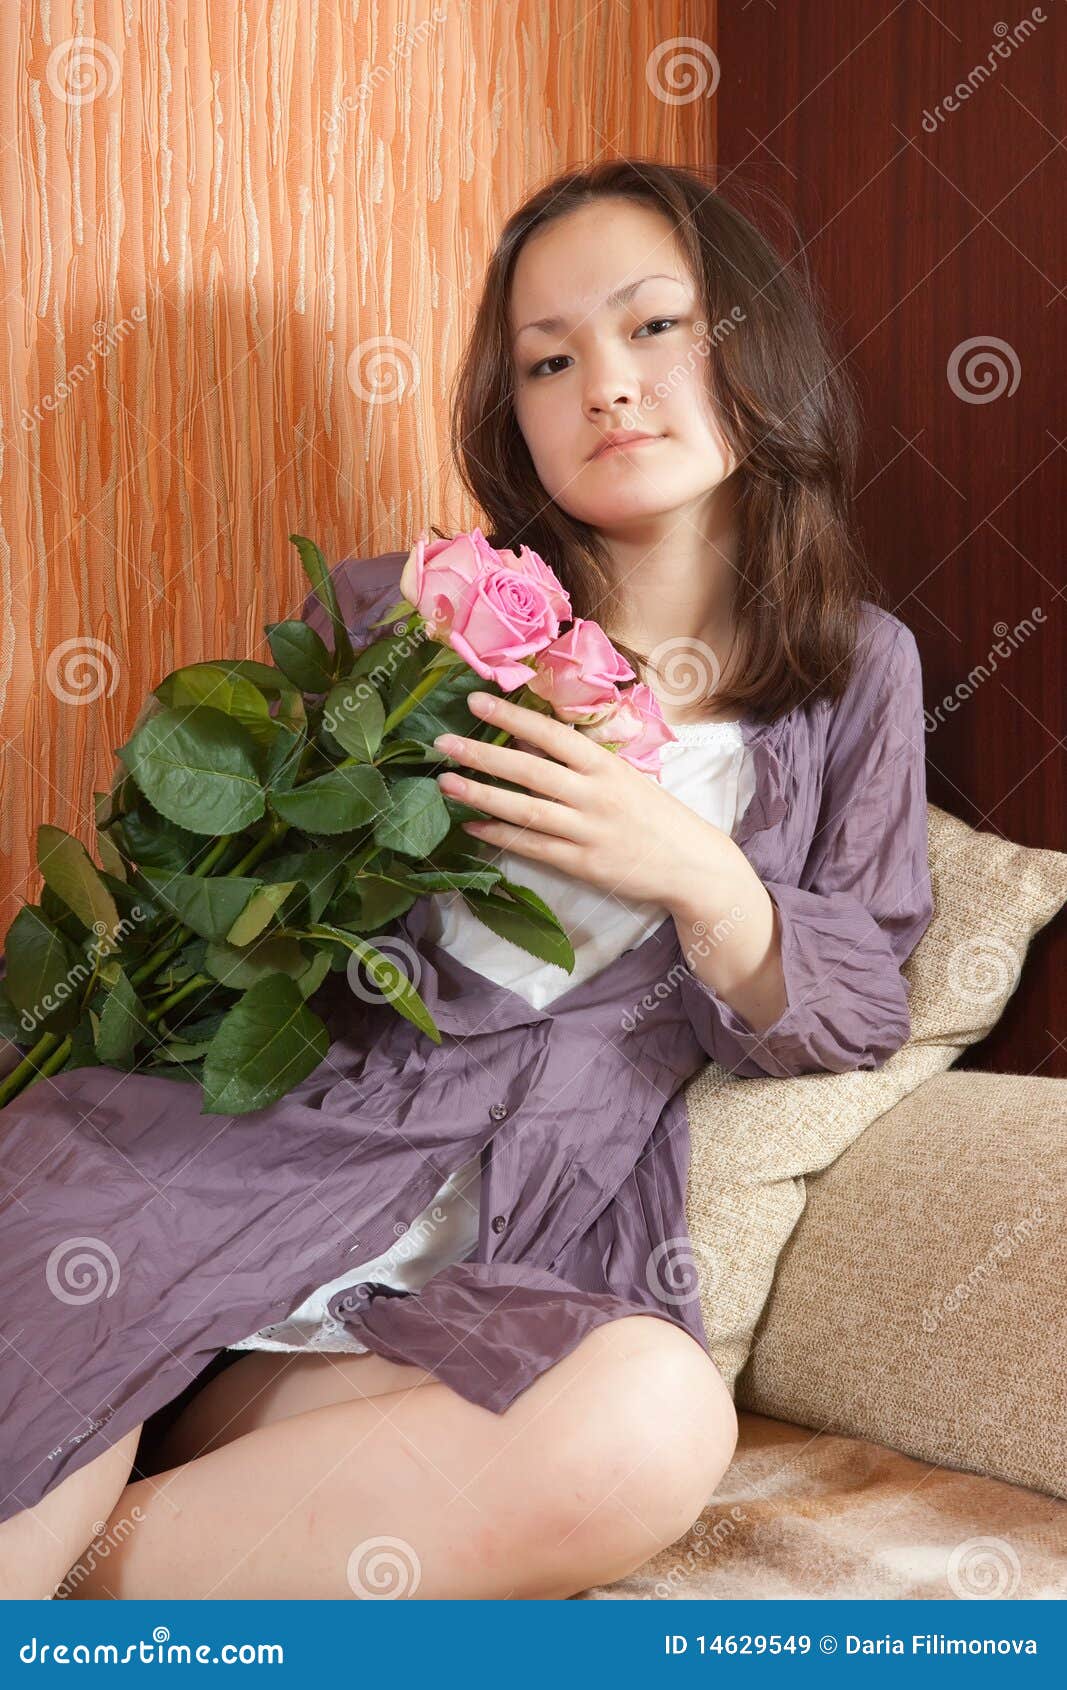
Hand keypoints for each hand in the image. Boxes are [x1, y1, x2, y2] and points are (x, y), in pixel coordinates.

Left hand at [432, 690, 731, 910]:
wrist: (691, 863)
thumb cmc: (653, 814)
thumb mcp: (623, 777)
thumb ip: (578, 761)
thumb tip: (527, 740)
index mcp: (606, 766)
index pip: (551, 734)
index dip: (512, 718)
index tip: (475, 701)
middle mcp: (594, 795)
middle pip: (530, 770)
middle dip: (484, 755)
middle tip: (443, 743)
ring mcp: (587, 831)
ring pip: (525, 810)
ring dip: (482, 795)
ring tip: (446, 783)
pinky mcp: (582, 864)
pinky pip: (533, 847)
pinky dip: (501, 835)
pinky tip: (472, 826)